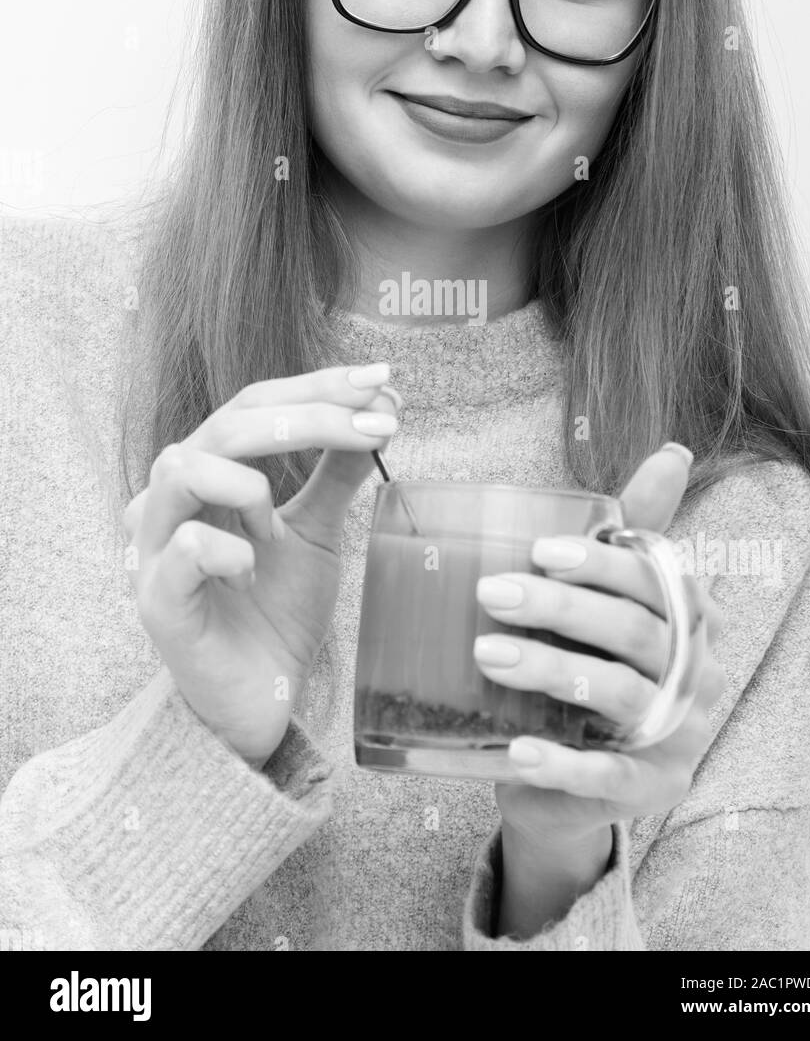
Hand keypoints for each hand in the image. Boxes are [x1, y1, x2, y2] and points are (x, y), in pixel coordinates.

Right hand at [123, 363, 400, 763]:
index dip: (317, 385)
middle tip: (376, 425)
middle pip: (227, 424)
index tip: (382, 379)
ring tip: (277, 523)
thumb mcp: (316, 533)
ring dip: (248, 481)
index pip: (255, 404)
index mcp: (212, 474)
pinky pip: (183, 549)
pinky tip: (252, 571)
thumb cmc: (275, 613)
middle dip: (308, 416)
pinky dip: (227, 550)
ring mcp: (157, 548)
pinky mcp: (158, 601)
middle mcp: (176, 499)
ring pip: (181, 468)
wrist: (261, 700)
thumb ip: (335, 474)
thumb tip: (378, 412)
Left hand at [474, 445, 724, 856]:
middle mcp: (698, 677)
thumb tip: (675, 451)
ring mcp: (677, 737)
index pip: (659, 581)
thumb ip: (634, 530)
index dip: (603, 563)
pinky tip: (517, 752)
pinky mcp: (649, 791)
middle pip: (636, 633)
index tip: (539, 550)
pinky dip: (561, 764)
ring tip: (487, 655)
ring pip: (619, 696)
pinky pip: (608, 776)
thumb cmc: (593, 663)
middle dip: (562, 609)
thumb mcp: (611, 597)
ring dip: (551, 671)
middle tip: (491, 594)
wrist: (572, 777)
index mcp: (693, 620)